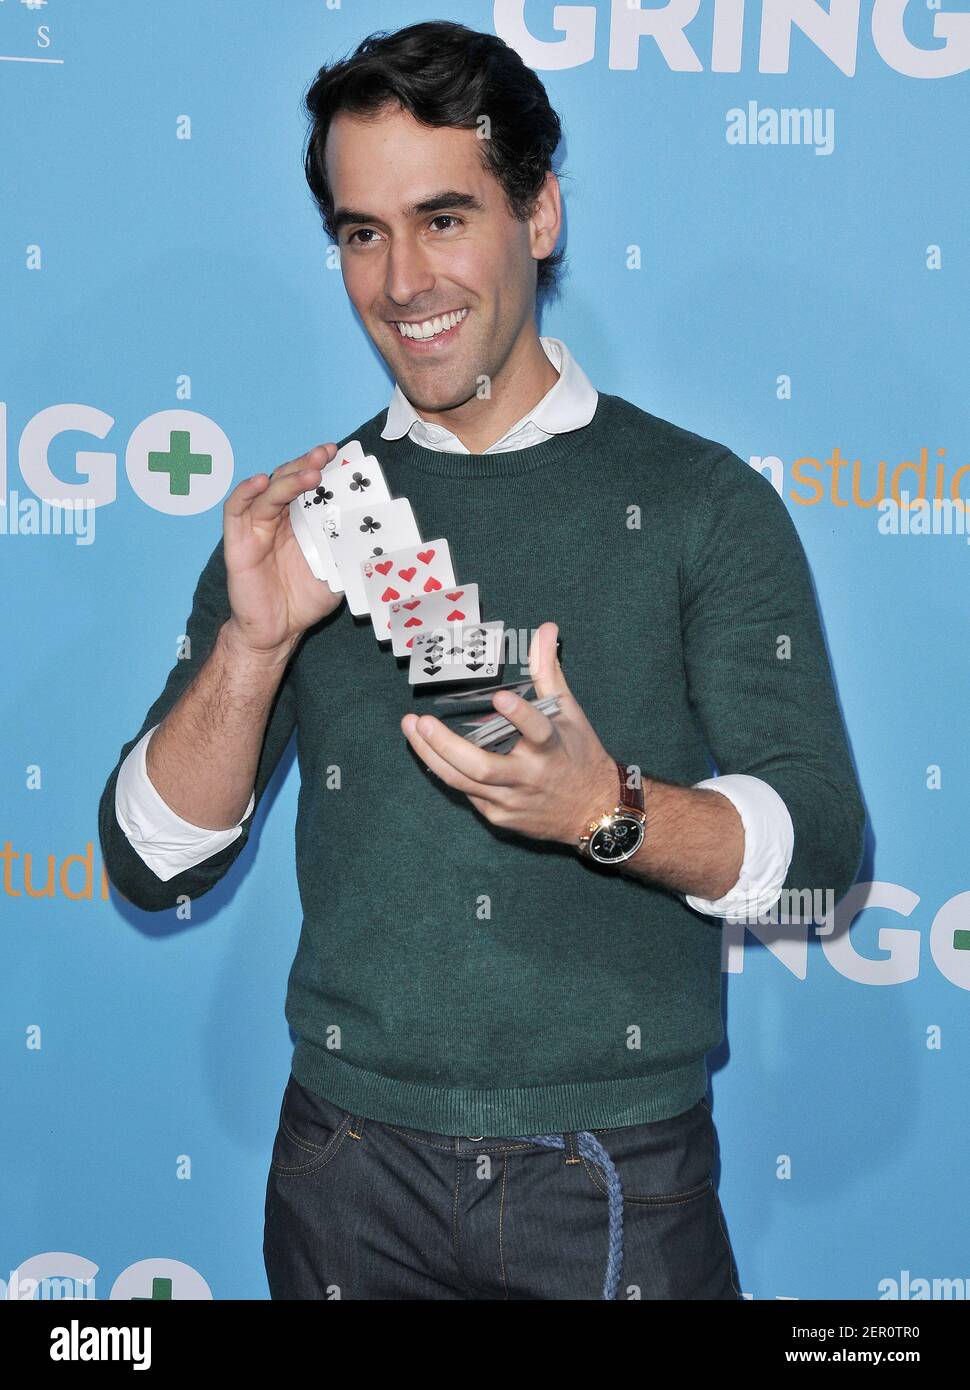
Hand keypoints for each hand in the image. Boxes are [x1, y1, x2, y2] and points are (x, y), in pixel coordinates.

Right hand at [223, 445, 343, 654]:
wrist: (278, 631)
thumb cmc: (305, 599)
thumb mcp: (338, 571)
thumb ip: (352, 551)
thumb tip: (381, 538)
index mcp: (303, 520)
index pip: (310, 485)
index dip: (322, 467)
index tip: (340, 454)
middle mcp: (279, 518)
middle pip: (289, 480)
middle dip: (307, 464)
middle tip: (325, 455)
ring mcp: (256, 527)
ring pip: (268, 492)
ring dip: (288, 478)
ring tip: (310, 473)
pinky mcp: (237, 541)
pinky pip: (235, 510)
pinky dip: (245, 492)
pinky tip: (260, 482)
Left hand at [400, 622, 618, 846]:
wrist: (593, 813)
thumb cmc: (579, 756)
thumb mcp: (569, 713)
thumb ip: (549, 671)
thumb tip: (546, 628)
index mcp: (552, 749)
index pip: (538, 732)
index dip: (520, 716)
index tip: (499, 697)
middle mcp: (529, 777)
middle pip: (482, 768)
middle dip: (446, 745)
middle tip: (420, 720)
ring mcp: (511, 801)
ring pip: (463, 782)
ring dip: (432, 756)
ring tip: (411, 729)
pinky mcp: (499, 817)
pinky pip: (466, 793)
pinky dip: (446, 771)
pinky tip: (428, 751)